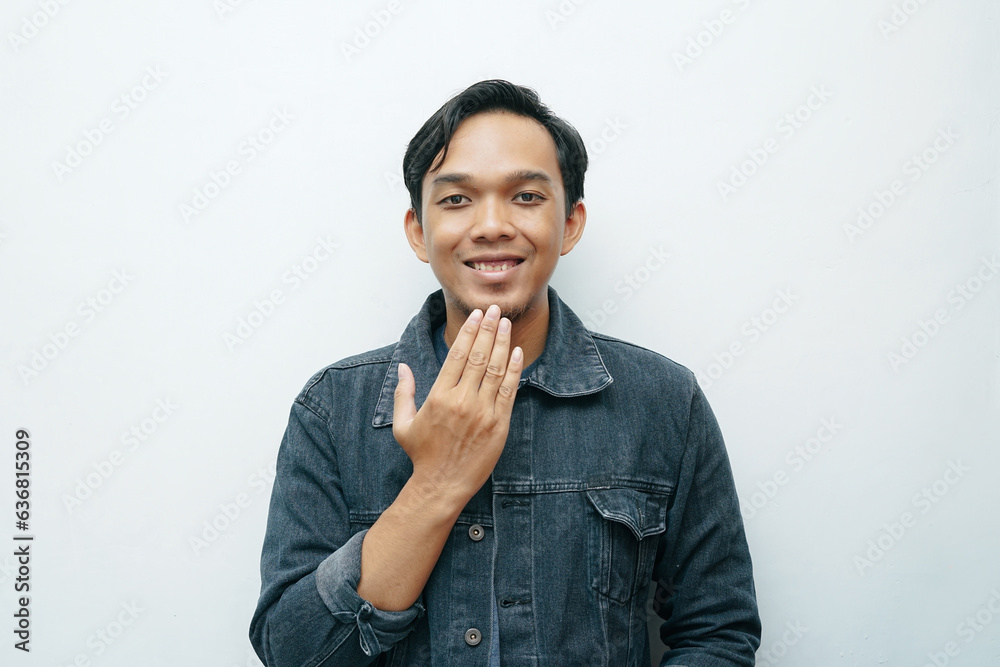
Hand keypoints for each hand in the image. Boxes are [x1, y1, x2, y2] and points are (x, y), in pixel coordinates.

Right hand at [392, 304, 523, 500]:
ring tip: (506, 324)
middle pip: (478, 356)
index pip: (457, 356)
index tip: (476, 316)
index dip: (469, 332)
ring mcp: (483, 412)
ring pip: (496, 369)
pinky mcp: (499, 424)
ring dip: (502, 343)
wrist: (443, 485)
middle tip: (495, 310)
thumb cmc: (422, 456)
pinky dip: (514, 369)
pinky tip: (516, 352)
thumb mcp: (403, 425)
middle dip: (488, 330)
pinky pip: (508, 391)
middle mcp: (462, 401)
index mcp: (439, 397)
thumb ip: (403, 393)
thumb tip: (403, 368)